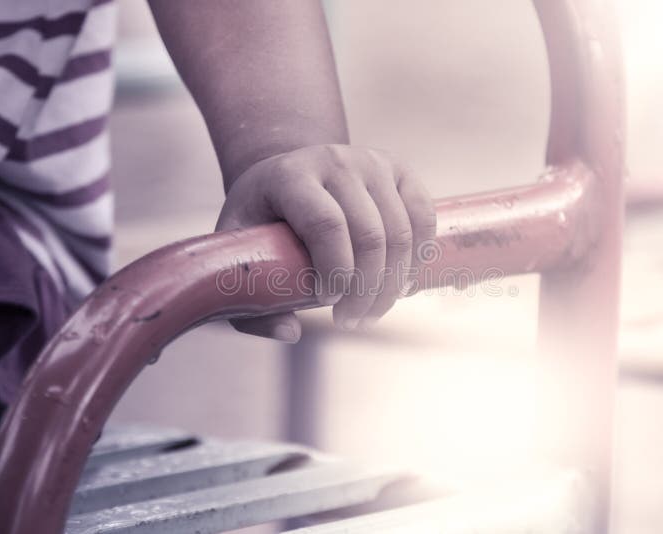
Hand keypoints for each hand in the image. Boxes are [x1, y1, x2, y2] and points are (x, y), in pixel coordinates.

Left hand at [215, 144, 435, 342]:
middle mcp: (335, 161)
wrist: (289, 174)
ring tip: (372, 312)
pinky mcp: (399, 169)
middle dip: (366, 291)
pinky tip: (401, 286)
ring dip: (392, 285)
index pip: (326, 224)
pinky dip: (418, 258)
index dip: (334, 271)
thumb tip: (291, 332)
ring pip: (400, 233)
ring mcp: (372, 161)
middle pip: (369, 235)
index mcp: (290, 175)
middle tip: (351, 320)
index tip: (328, 302)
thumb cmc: (263, 217)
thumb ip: (248, 294)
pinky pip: (424, 218)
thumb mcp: (238, 248)